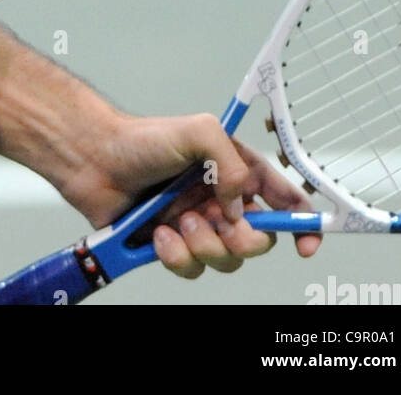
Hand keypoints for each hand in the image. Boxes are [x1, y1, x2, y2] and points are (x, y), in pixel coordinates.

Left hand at [58, 108, 321, 279]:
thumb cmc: (140, 139)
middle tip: (216, 221)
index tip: (306, 241)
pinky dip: (176, 255)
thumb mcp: (197, 131)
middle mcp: (219, 200)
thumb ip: (231, 163)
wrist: (94, 161)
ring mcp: (196, 224)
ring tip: (177, 220)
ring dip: (203, 245)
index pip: (281, 198)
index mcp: (234, 170)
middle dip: (242, 239)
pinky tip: (160, 234)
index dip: (301, 222)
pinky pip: (191, 269)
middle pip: (258, 239)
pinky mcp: (172, 245)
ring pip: (226, 260)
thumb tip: (240, 207)